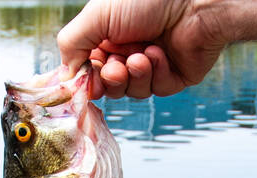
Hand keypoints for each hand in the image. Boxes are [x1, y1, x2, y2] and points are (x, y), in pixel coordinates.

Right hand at [57, 0, 230, 99]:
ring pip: (132, 90)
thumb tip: (64, 75)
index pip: (89, 68)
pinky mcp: (174, 76)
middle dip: (110, 80)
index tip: (84, 81)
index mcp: (109, 34)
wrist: (192, 0)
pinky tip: (159, 53)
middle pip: (109, 85)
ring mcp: (152, 64)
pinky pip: (157, 89)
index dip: (87, 78)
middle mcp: (129, 49)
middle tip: (115, 69)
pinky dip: (155, 73)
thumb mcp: (97, 16)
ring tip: (141, 56)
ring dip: (134, 76)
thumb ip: (73, 44)